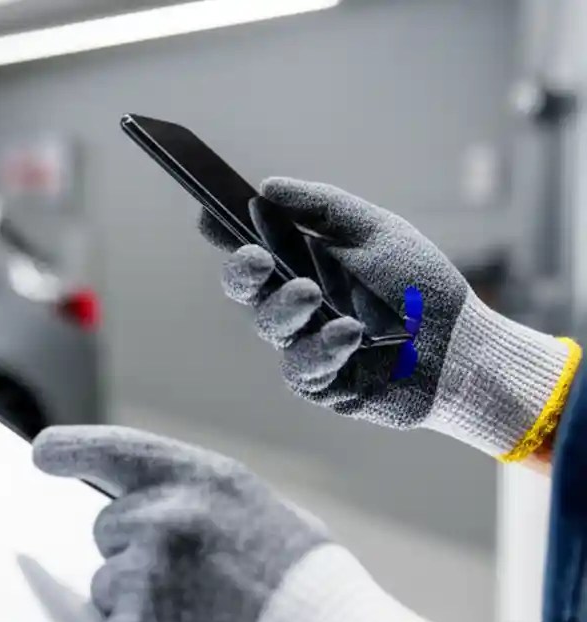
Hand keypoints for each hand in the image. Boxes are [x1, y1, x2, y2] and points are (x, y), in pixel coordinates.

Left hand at [34, 425, 481, 621]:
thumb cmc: (306, 593)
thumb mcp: (258, 516)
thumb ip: (195, 503)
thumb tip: (133, 510)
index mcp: (202, 480)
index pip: (116, 449)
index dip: (74, 449)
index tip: (45, 452)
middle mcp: (165, 521)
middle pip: (108, 530)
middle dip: (135, 554)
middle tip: (196, 583)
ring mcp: (144, 584)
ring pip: (107, 591)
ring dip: (139, 610)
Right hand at [201, 178, 577, 460]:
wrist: (462, 347)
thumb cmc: (418, 287)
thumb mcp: (378, 232)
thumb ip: (323, 207)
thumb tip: (268, 186)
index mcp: (299, 264)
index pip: (249, 245)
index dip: (223, 232)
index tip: (210, 214)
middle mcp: (294, 304)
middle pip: (245, 288)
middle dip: (242, 271)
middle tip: (256, 258)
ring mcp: (303, 344)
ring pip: (271, 327)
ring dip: (286, 307)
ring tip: (311, 293)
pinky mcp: (322, 384)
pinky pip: (302, 369)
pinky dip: (322, 349)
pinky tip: (350, 333)